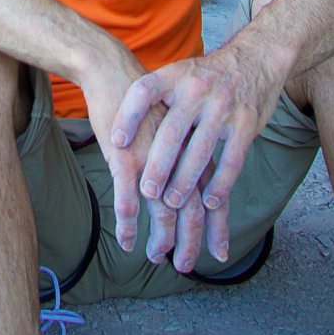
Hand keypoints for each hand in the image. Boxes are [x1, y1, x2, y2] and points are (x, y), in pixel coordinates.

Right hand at [83, 62, 206, 272]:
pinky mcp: (124, 156)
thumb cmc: (144, 97)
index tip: (219, 253)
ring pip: (162, 210)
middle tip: (187, 265)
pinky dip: (127, 225)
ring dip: (161, 238)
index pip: (213, 194)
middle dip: (191, 241)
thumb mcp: (175, 121)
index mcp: (193, 147)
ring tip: (156, 256)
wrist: (113, 69)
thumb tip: (196, 177)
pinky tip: (127, 241)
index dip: (218, 226)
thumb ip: (188, 148)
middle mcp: (178, 156)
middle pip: (192, 208)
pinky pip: (127, 199)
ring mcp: (152, 158)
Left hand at [111, 38, 287, 263]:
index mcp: (175, 75)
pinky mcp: (246, 123)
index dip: (128, 116)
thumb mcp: (180, 74)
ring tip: (172, 202)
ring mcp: (223, 106)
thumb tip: (120, 131)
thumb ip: (158, 98)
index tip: (116, 142)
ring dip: (184, 181)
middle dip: (157, 166)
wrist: (256, 57)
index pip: (144, 91)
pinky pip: (231, 160)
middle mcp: (197, 89)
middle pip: (171, 132)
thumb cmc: (207, 75)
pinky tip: (211, 201)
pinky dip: (220, 184)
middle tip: (146, 191)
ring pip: (199, 151)